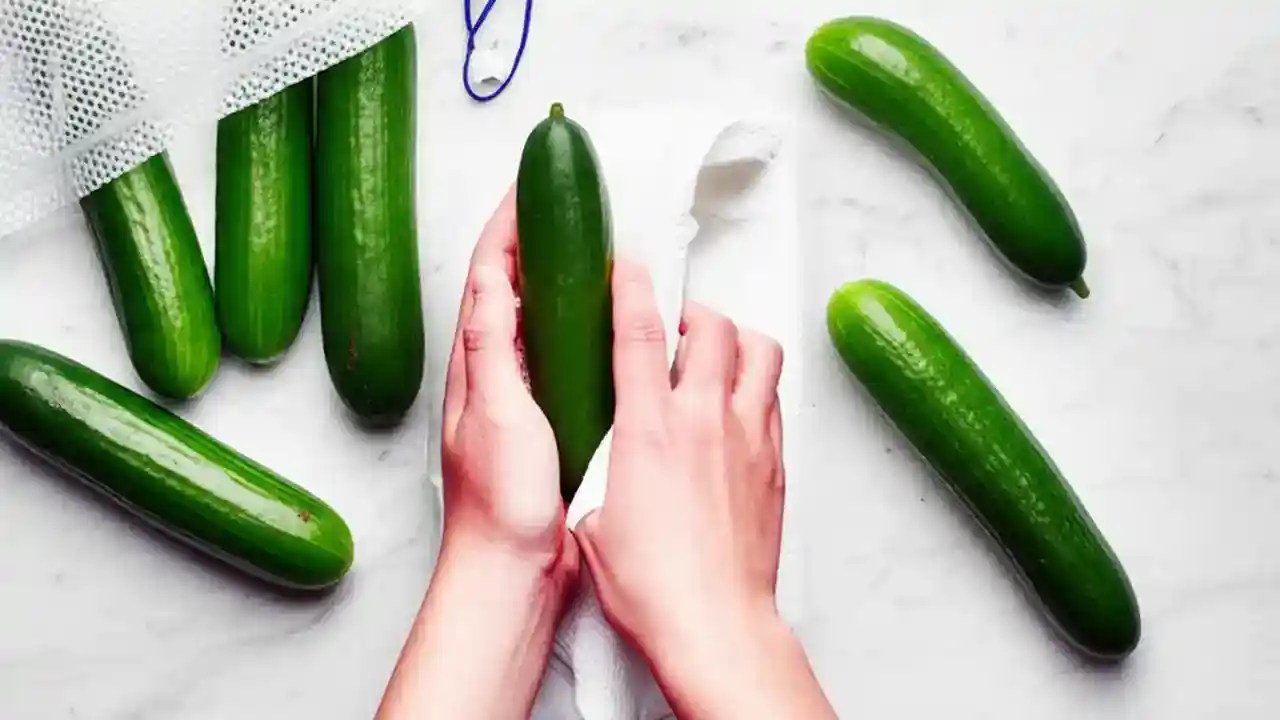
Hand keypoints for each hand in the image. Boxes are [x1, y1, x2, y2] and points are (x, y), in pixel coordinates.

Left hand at [439, 187, 576, 583]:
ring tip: (583, 245)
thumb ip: (491, 342)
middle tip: (561, 201)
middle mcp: (491, 372)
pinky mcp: (544, 419)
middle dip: (529, 236)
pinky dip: (572, 324)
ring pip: (533, 317)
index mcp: (475, 363)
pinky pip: (556, 355)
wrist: (511, 570)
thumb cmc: (499, 504)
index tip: (531, 184)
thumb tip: (490, 273)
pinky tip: (597, 325)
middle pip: (506, 285)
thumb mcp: (495, 412)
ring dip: (551, 275)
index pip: (487, 272)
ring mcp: (517, 395)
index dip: (507, 224)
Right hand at [576, 261, 831, 717]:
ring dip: (737, 341)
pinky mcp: (775, 464)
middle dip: (693, 312)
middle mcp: (704, 421)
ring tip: (716, 355)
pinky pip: (773, 401)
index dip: (631, 286)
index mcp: (648, 429)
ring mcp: (748, 439)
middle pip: (713, 326)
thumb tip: (603, 466)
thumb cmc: (655, 587)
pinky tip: (736, 410)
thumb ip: (601, 475)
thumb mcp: (595, 521)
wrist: (715, 625)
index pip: (638, 332)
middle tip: (677, 323)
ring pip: (759, 353)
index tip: (627, 266)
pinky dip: (756, 389)